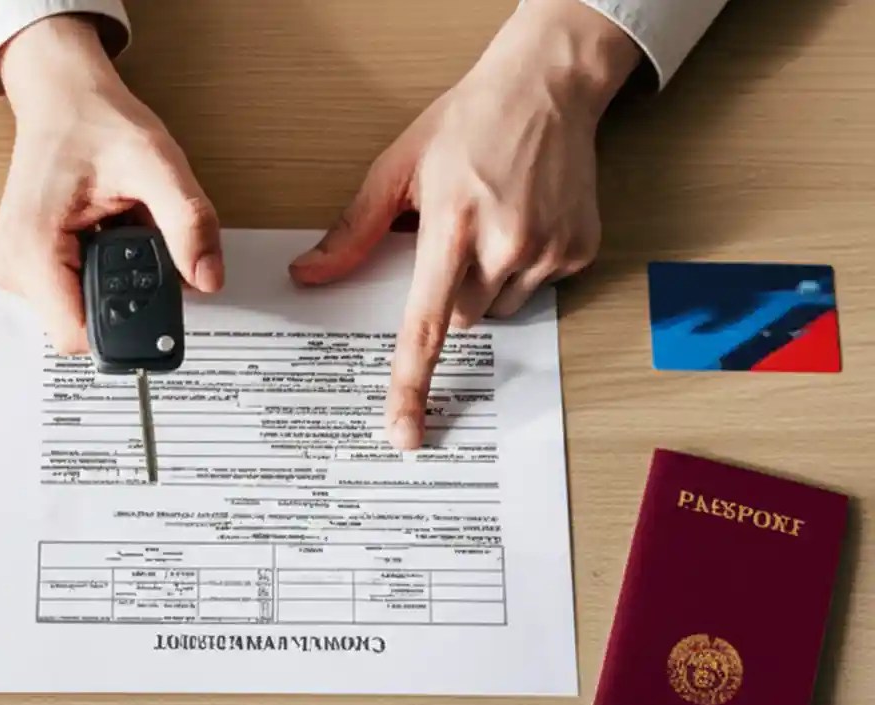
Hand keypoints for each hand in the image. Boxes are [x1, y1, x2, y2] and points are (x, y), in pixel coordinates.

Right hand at [0, 16, 222, 352]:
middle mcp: (10, 265)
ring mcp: (11, 268)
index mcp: (31, 248)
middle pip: (83, 326)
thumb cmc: (96, 122)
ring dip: (112, 282)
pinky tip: (102, 233)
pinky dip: (97, 271)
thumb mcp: (156, 164)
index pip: (81, 338)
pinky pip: (70, 294)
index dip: (127, 327)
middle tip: (134, 237)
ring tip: (116, 229)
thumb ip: (188, 222)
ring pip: (79, 312)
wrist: (63, 97)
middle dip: (124, 296)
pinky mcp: (21, 266)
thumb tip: (208, 277)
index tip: (153, 291)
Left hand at [289, 0, 639, 449]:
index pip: (424, 324)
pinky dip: (521, 268)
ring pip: (498, 310)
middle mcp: (505, 245)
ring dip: (485, 283)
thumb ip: (354, 231)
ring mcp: (548, 251)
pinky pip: (537, 289)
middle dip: (446, 294)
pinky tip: (520, 220)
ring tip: (490, 222)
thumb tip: (311, 274)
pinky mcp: (580, 252)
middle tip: (453, 241)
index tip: (404, 430)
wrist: (547, 87)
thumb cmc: (468, 122)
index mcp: (451, 226)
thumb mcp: (398, 167)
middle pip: (459, 321)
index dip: (409, 384)